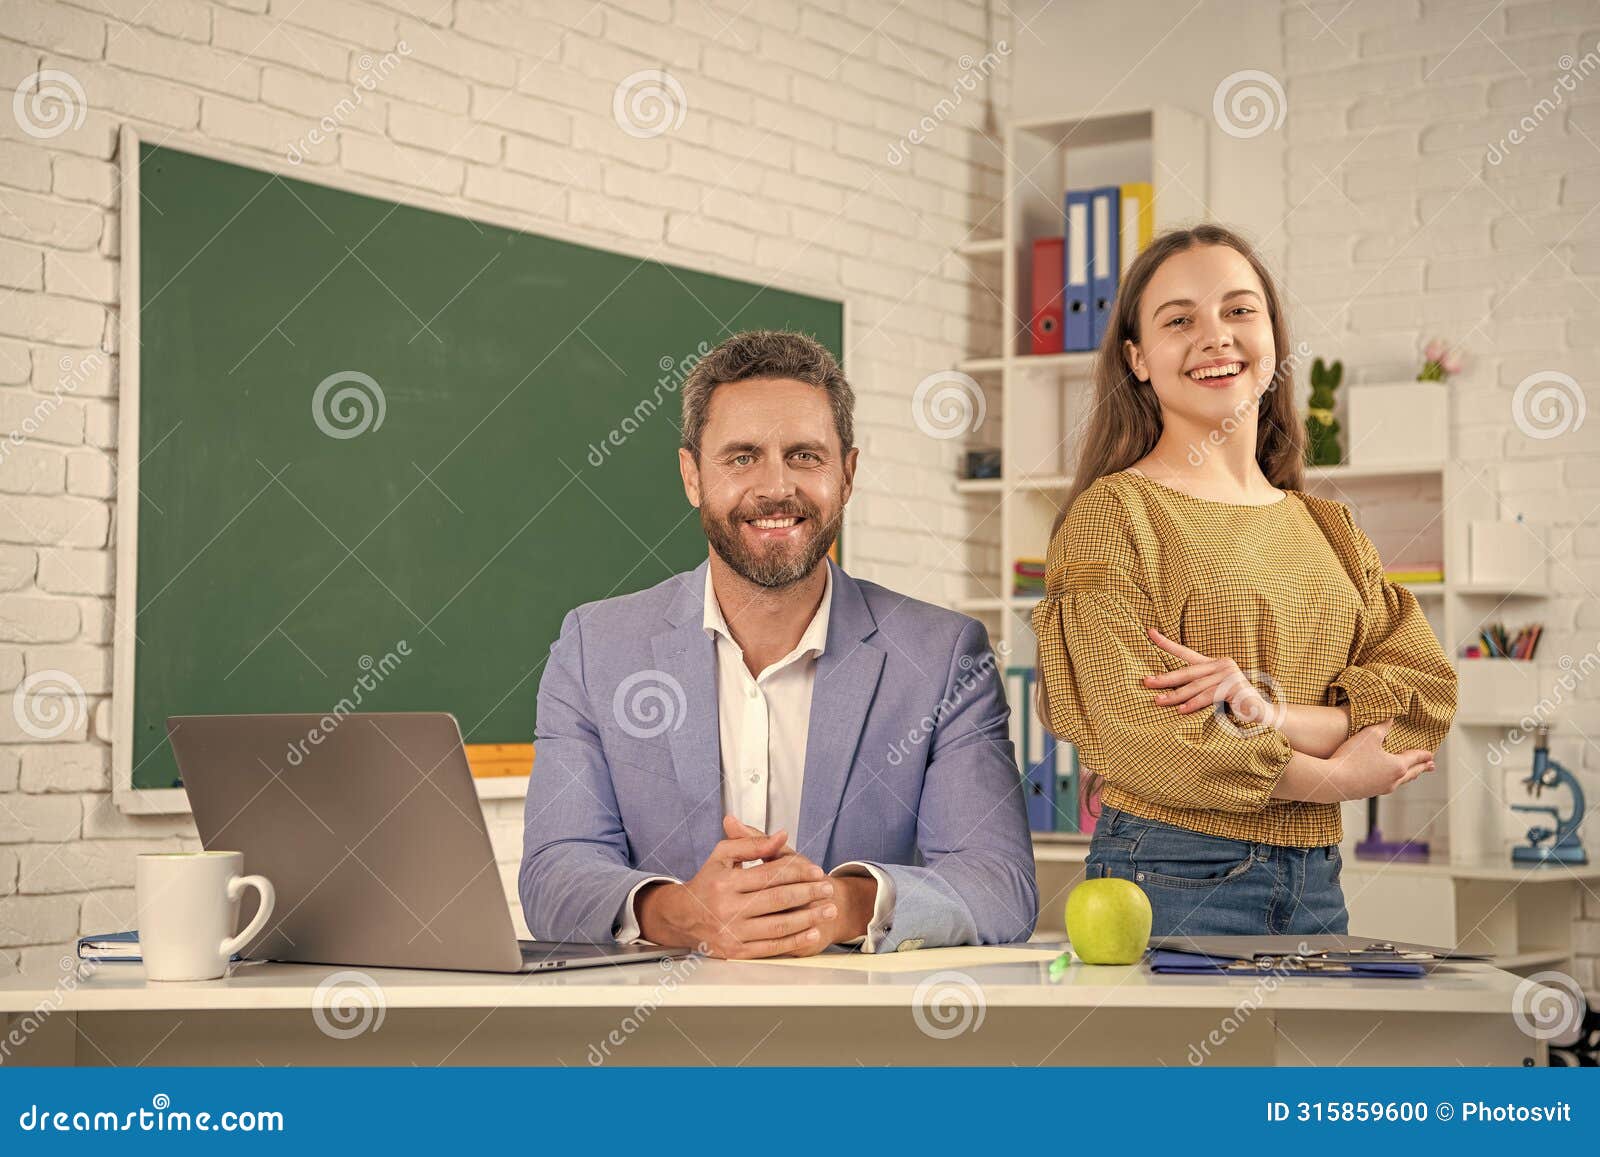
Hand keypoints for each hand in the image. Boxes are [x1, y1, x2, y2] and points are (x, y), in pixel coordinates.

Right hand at [634, 815, 838, 958]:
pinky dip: (795, 940)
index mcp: (725, 882)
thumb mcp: (723, 855)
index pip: (770, 875)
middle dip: (809, 894)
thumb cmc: (707, 882)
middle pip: (778, 900)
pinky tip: (812, 932)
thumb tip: (781, 836)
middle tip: (828, 889)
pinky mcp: (736, 951)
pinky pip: (771, 947)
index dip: (797, 872)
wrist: (683, 917)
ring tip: (828, 909)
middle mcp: (728, 908)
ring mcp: (732, 932)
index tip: (816, 871)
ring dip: (809, 918)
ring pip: (779, 925)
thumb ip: (752, 843)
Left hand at [1143, 627, 1278, 728]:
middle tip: (1146, 681)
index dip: (1167, 643)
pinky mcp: (1233, 686)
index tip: (1150, 632)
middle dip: (1165, 678)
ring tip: (1158, 701)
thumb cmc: (1235, 703)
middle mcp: (1221, 665)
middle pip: (1187, 672)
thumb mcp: (1214, 692)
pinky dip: (1194, 704)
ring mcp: (1228, 674)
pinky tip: (1181, 711)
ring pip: (1195, 686)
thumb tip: (1166, 692)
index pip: (1186, 653)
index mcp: (1214, 664)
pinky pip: (1208, 696)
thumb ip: (1197, 687)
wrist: (1262, 713)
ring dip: (1175, 696)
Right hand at [1324, 720, 1434, 800]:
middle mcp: (1393, 780)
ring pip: (1400, 782)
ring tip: (1411, 774)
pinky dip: (1393, 782)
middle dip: (1422, 768)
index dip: (1424, 755)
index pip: (1415, 758)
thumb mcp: (1369, 735)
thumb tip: (1392, 718)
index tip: (1431, 755)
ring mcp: (1381, 789)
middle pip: (1412, 773)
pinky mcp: (1368, 793)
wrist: (1333, 782)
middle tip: (1431, 766)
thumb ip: (1383, 726)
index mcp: (1398, 766)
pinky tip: (1386, 781)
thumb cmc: (1352, 758)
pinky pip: (1387, 786)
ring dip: (1409, 776)